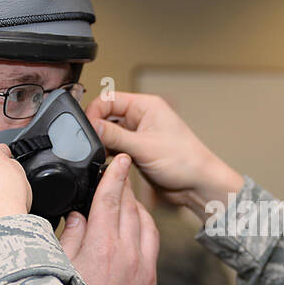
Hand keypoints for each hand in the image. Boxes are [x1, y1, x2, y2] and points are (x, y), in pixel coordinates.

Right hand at [58, 154, 159, 284]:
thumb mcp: (59, 270)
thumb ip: (70, 238)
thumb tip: (77, 217)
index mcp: (102, 246)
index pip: (111, 199)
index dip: (115, 175)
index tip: (119, 159)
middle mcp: (128, 254)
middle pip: (131, 208)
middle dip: (126, 188)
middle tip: (120, 175)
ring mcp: (144, 270)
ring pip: (148, 226)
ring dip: (138, 209)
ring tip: (128, 200)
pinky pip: (153, 248)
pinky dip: (146, 232)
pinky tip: (137, 232)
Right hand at [86, 92, 243, 220]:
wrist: (197, 185)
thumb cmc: (184, 161)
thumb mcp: (143, 146)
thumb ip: (114, 135)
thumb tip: (90, 125)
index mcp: (145, 106)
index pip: (108, 99)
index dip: (94, 112)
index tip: (85, 128)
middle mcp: (141, 117)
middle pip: (107, 115)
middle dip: (97, 129)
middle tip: (92, 144)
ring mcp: (139, 134)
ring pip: (110, 133)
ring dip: (104, 143)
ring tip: (103, 155)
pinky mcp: (137, 151)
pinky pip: (116, 147)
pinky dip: (109, 154)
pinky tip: (109, 163)